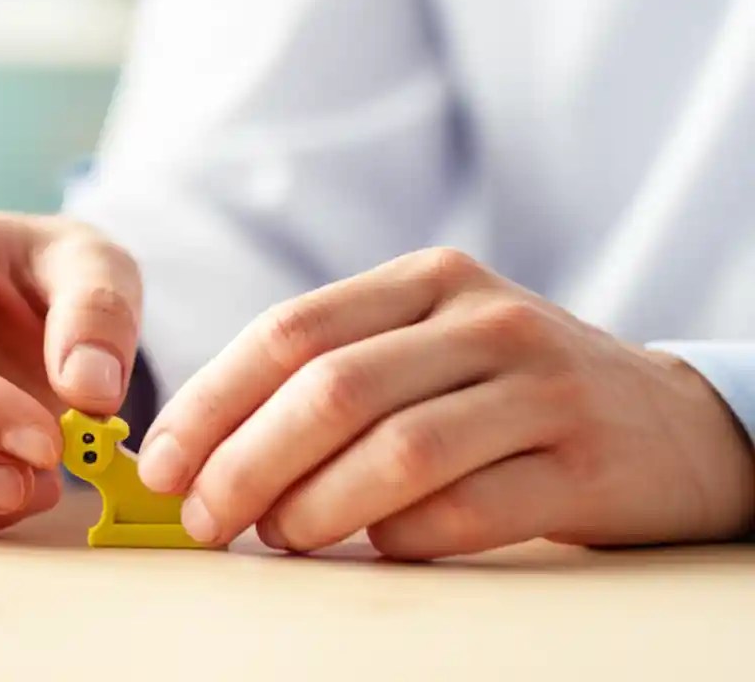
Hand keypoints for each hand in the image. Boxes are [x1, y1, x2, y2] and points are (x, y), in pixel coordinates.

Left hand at [138, 248, 754, 558]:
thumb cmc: (508, 391)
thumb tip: (206, 450)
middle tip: (204, 519)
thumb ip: (332, 376)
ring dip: (316, 507)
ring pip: (397, 451)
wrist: (668, 420)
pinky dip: (402, 538)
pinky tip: (377, 546)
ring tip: (278, 537)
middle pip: (332, 390)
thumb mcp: (428, 347)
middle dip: (246, 463)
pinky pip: (467, 511)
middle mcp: (483, 321)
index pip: (289, 331)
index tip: (161, 464)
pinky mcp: (583, 465)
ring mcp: (539, 388)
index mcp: (425, 282)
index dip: (211, 402)